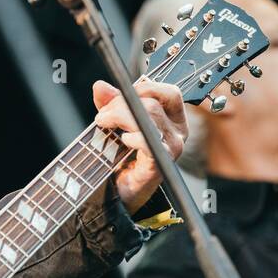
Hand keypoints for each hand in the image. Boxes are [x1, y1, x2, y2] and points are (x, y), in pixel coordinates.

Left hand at [92, 79, 188, 213]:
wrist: (119, 191)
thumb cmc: (121, 156)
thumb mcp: (114, 122)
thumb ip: (110, 103)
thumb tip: (100, 85)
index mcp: (172, 119)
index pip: (169, 92)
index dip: (143, 88)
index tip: (119, 96)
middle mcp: (178, 133)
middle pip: (152, 103)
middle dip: (120, 104)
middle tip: (102, 115)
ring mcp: (171, 149)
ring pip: (148, 116)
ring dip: (119, 116)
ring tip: (103, 124)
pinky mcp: (159, 163)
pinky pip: (147, 140)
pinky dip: (131, 137)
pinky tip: (122, 141)